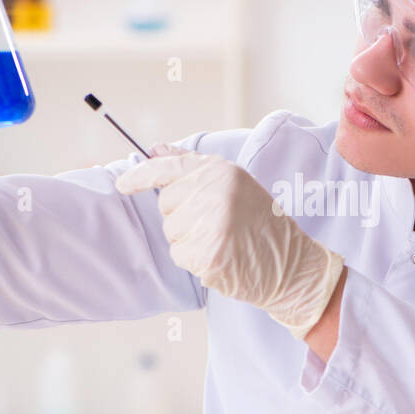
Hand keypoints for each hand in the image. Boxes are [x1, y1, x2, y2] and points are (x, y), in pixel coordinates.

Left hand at [115, 145, 345, 341]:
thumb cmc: (262, 224)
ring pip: (172, 234)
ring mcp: (211, 224)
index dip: (139, 177)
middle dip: (184, 217)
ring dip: (190, 241)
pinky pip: (180, 256)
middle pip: (166, 206)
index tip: (122, 186)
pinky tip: (222, 258)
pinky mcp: (208, 255)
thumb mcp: (234, 183)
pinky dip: (196, 262)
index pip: (167, 169)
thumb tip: (155, 149)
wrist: (292, 264)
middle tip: (219, 223)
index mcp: (220, 171)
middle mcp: (214, 193)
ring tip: (224, 240)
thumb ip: (193, 166)